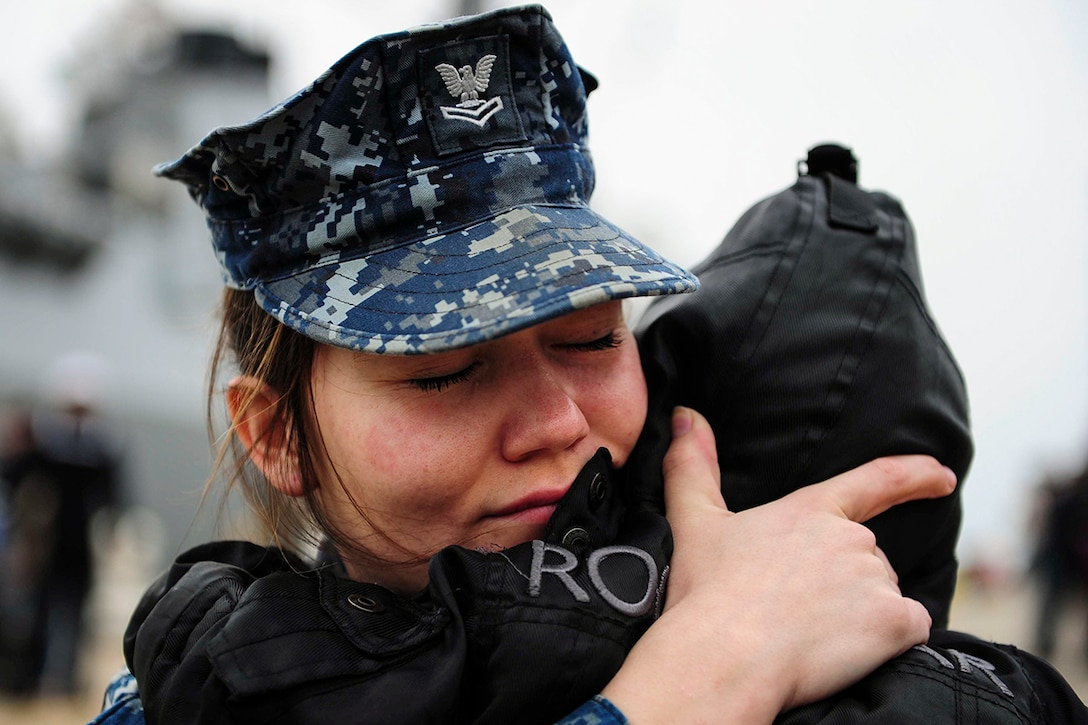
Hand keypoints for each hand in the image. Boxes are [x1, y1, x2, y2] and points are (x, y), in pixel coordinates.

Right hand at [602, 407, 956, 722]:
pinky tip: (843, 652)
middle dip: (842, 584)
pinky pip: (907, 630)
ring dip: (857, 617)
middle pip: (866, 559)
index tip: (943, 475)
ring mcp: (876, 579)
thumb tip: (685, 414)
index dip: (914, 475)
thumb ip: (692, 465)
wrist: (725, 658)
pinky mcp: (894, 622)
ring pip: (882, 598)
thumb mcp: (695, 523)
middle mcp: (851, 538)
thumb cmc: (707, 594)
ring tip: (806, 635)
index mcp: (810, 511)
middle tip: (793, 610)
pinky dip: (884, 643)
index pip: (875, 480)